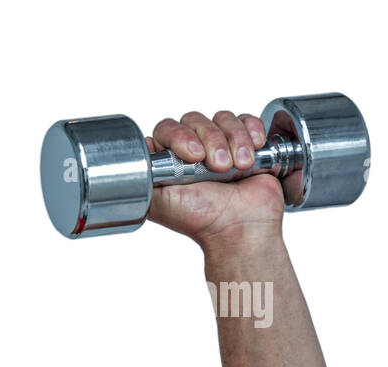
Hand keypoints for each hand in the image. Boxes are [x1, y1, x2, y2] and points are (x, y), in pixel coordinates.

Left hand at [146, 110, 285, 248]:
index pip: (167, 129)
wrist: (239, 227)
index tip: (193, 156)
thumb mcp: (158, 200)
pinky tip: (251, 153)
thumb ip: (141, 177)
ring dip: (234, 141)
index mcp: (169, 161)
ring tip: (238, 168)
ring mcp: (219, 145)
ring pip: (222, 118)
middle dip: (211, 140)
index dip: (179, 136)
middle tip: (218, 167)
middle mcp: (192, 151)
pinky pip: (246, 120)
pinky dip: (250, 132)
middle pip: (194, 120)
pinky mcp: (244, 143)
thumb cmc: (201, 219)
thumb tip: (135, 156)